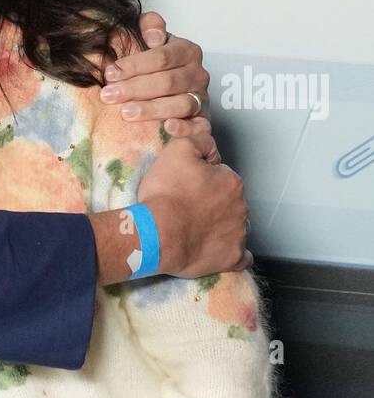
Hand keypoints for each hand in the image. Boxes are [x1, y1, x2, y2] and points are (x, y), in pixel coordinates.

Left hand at [102, 11, 211, 139]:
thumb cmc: (154, 63)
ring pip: (181, 104)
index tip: (110, 73)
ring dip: (152, 109)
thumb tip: (153, 37)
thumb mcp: (150, 38)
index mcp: (187, 51)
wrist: (168, 86)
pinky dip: (185, 128)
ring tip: (126, 112)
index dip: (135, 65)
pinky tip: (167, 128)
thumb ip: (150, 25)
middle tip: (109, 95)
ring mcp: (201, 98)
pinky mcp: (202, 121)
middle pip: (167, 82)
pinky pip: (199, 127)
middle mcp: (197, 75)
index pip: (161, 57)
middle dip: (135, 88)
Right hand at [140, 134, 251, 276]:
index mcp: (232, 182)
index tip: (185, 187)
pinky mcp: (230, 259)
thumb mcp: (177, 150)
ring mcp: (238, 235)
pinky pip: (240, 257)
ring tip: (191, 229)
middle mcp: (241, 208)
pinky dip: (231, 252)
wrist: (157, 234)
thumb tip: (208, 140)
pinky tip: (218, 249)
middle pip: (228, 201)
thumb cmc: (165, 195)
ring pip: (233, 226)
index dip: (201, 180)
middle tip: (186, 207)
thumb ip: (198, 139)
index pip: (221, 176)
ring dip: (218, 226)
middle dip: (211, 202)